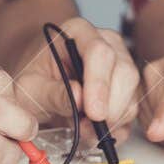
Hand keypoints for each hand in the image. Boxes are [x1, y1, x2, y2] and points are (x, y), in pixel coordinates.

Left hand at [13, 18, 138, 144]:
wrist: (37, 87)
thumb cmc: (33, 79)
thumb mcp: (30, 88)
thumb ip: (52, 92)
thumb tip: (79, 98)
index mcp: (79, 32)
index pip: (100, 52)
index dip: (99, 84)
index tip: (93, 112)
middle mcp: (106, 44)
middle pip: (125, 72)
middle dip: (110, 107)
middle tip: (87, 127)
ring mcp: (120, 65)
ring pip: (132, 94)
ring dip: (111, 120)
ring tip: (82, 128)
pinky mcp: (125, 89)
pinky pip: (132, 110)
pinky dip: (116, 127)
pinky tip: (93, 131)